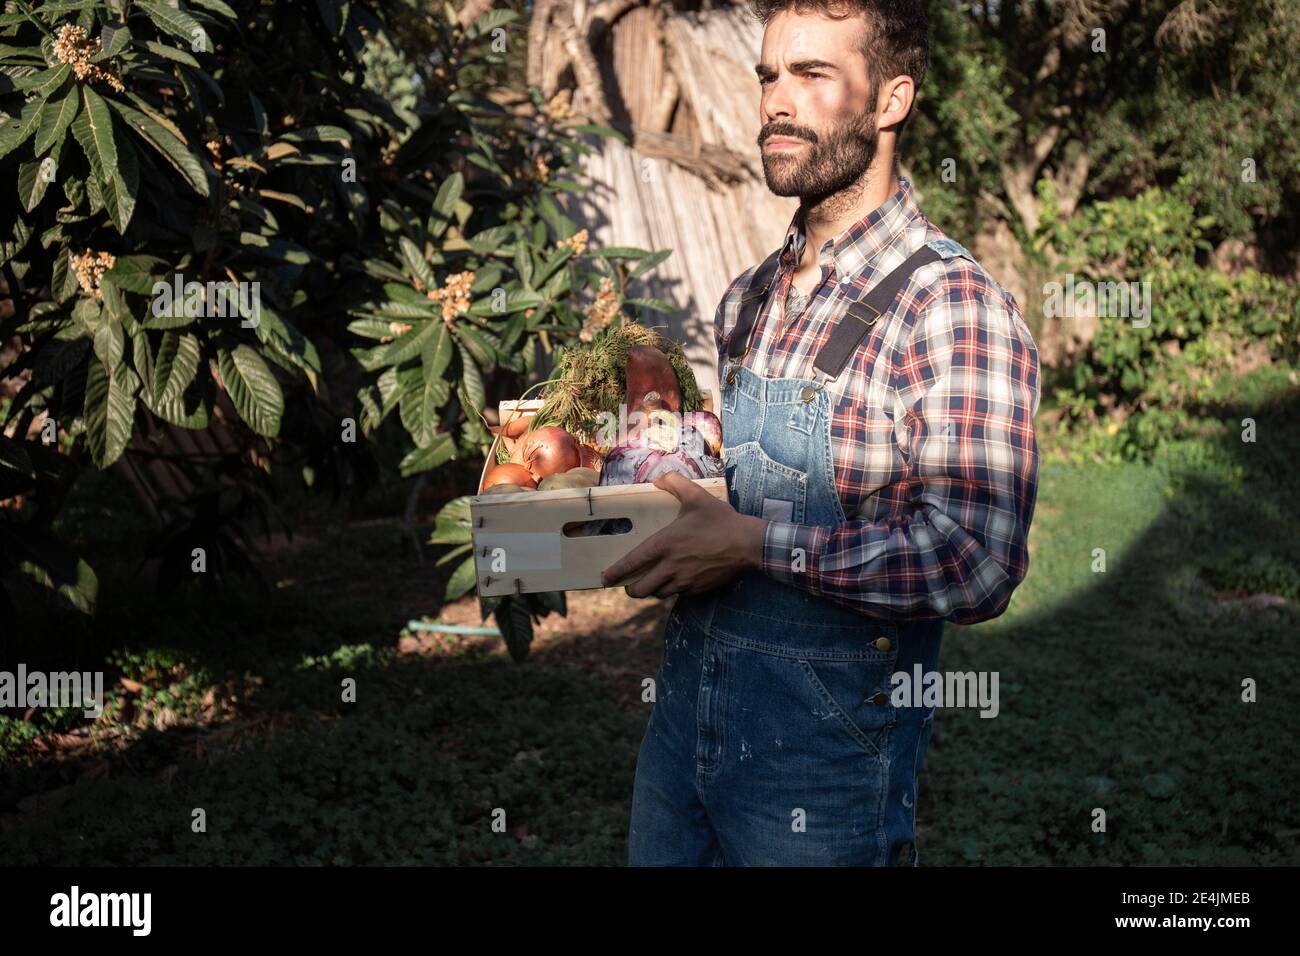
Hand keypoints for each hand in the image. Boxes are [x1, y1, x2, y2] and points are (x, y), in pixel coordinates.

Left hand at [600, 471, 769, 598]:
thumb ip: (675, 483)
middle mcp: (671, 567)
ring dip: (651, 590)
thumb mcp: (697, 496)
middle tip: (629, 583)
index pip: (632, 563)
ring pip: (658, 594)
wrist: (748, 544)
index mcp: (665, 544)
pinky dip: (671, 591)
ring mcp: (685, 581)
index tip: (604, 577)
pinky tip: (675, 582)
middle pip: (641, 589)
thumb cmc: (721, 521)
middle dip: (631, 588)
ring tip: (650, 583)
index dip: (616, 572)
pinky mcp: (698, 590)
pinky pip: (678, 595)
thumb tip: (659, 479)